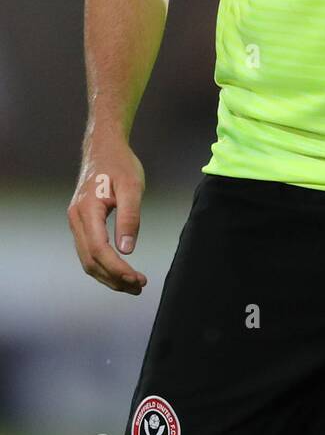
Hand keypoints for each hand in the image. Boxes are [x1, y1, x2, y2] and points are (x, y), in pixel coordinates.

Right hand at [67, 134, 147, 294]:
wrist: (103, 148)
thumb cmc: (119, 164)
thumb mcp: (132, 186)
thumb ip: (130, 217)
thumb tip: (126, 249)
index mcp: (87, 210)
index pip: (99, 250)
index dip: (117, 269)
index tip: (136, 279)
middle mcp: (76, 219)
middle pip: (90, 261)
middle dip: (114, 278)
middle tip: (139, 287)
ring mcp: (76, 222)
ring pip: (87, 259)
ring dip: (108, 276)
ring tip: (132, 285)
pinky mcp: (81, 223)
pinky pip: (88, 251)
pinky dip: (103, 266)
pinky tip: (120, 270)